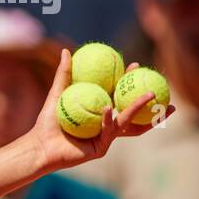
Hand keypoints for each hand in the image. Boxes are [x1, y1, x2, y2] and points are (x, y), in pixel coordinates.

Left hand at [28, 50, 174, 172]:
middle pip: (132, 110)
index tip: (135, 64)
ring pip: (129, 121)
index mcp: (99, 110)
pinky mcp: (102, 147)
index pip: (118, 93)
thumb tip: (67, 50)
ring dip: (140, 108)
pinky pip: (109, 131)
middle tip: (158, 84)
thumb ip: (64, 74)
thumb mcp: (57, 94)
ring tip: (151, 96)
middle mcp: (106, 123)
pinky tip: (108, 108)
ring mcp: (106, 136)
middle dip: (149, 100)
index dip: (128, 80)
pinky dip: (108, 118)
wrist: (41, 146)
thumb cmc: (47, 122)